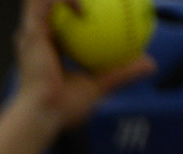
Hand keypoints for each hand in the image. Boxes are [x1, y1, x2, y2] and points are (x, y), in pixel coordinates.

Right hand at [11, 0, 156, 132]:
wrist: (43, 113)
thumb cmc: (64, 107)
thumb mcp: (99, 86)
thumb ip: (121, 72)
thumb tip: (150, 64)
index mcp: (47, 51)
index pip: (62, 26)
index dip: (76, 13)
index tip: (95, 9)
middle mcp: (36, 40)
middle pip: (50, 9)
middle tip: (89, 1)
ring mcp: (32, 35)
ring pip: (44, 1)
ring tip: (85, 0)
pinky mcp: (32, 32)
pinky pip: (47, 3)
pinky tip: (84, 4)